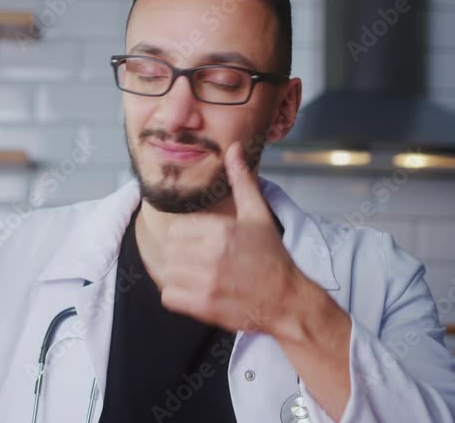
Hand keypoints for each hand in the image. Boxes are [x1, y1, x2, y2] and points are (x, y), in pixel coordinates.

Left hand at [158, 141, 306, 333]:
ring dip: (178, 276)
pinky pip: (169, 296)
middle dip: (182, 256)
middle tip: (200, 261)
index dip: (186, 236)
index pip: (177, 229)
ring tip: (198, 277)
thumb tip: (233, 149)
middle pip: (170, 250)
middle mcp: (212, 255)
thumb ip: (242, 181)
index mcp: (222, 230)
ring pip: (167, 272)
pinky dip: (177, 296)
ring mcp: (207, 282)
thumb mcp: (258, 215)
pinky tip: (194, 292)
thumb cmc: (272, 257)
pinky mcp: (204, 306)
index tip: (200, 243)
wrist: (287, 300)